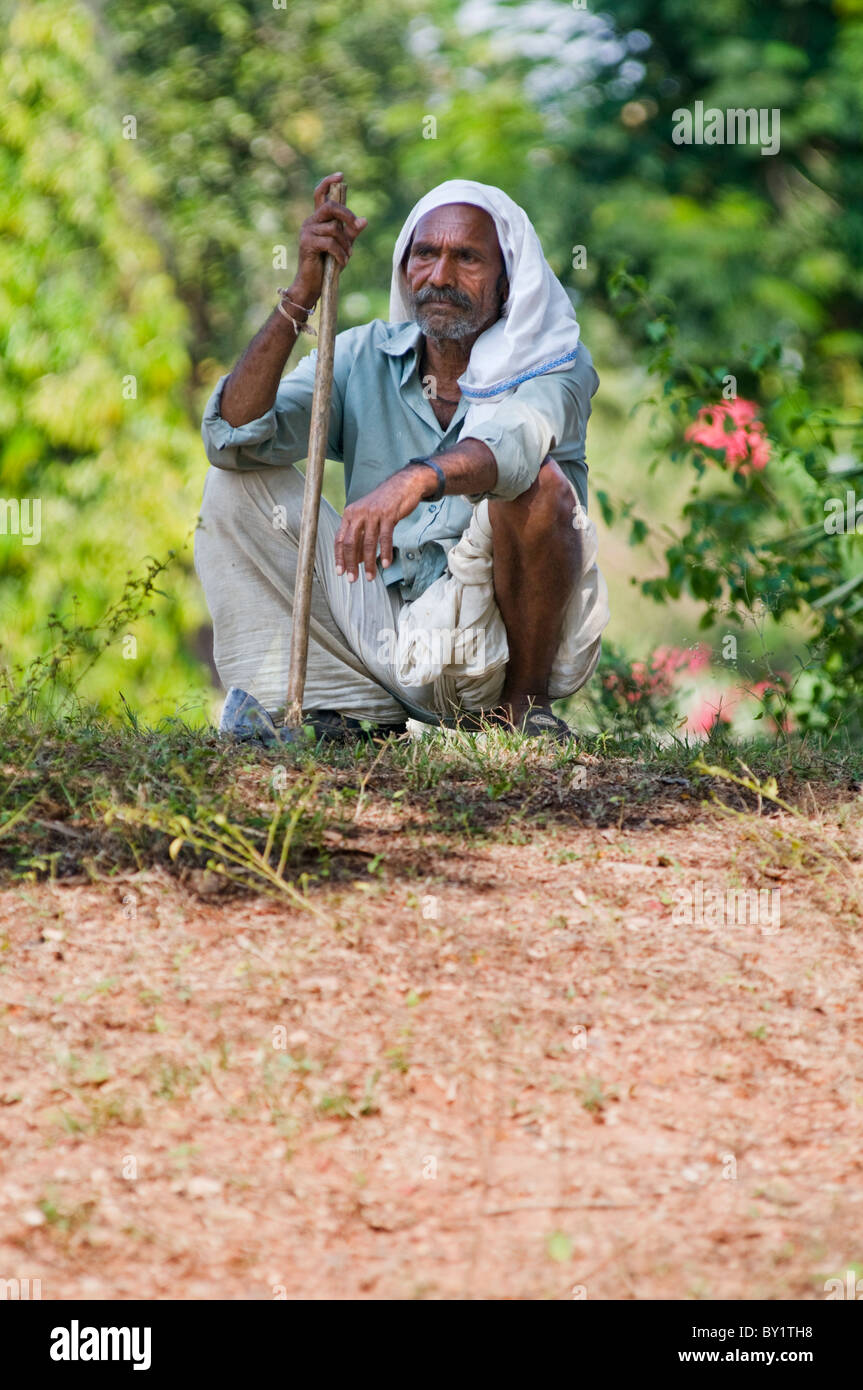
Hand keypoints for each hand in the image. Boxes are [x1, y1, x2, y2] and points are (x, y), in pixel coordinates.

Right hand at [291, 172, 366, 305]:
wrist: (313, 284)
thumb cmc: (327, 264)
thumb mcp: (343, 245)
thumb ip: (352, 233)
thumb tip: (365, 220)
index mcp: (318, 219)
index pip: (320, 194)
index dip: (328, 182)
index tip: (340, 175)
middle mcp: (310, 221)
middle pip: (331, 206)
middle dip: (347, 216)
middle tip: (356, 228)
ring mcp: (307, 232)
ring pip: (334, 228)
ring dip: (346, 244)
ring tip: (348, 255)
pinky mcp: (307, 244)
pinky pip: (330, 243)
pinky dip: (341, 253)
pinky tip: (343, 262)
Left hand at [334, 468, 433, 582]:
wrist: (403, 485)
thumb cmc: (384, 504)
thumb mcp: (367, 516)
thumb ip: (359, 535)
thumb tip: (355, 559)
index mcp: (350, 514)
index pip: (340, 539)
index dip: (339, 557)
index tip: (340, 572)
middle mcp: (358, 513)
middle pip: (350, 543)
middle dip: (351, 564)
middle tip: (353, 579)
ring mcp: (373, 514)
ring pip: (368, 543)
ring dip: (368, 563)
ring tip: (370, 577)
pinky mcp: (388, 515)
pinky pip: (384, 538)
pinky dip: (384, 553)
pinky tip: (385, 564)